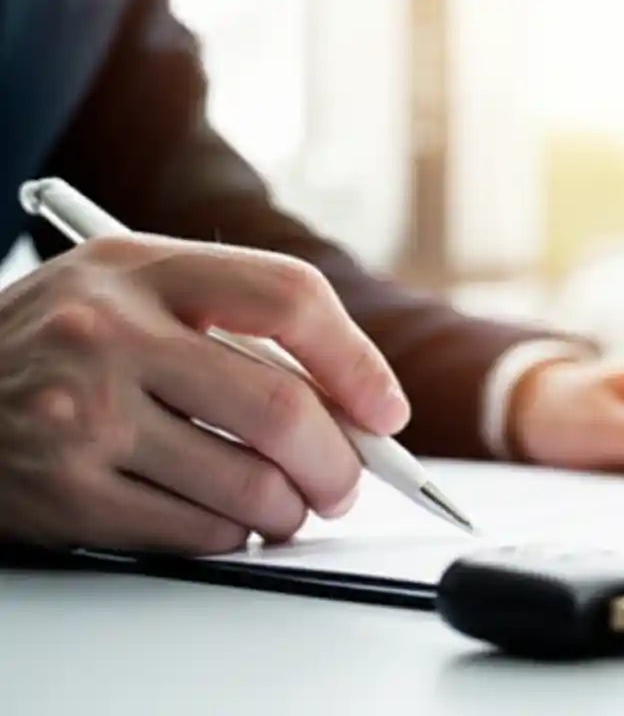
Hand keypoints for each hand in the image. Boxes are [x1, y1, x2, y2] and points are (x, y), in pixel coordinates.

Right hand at [0, 235, 406, 553]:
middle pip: (283, 409)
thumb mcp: (129, 294)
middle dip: (340, 462)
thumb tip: (354, 404)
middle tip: (347, 480)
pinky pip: (200, 534)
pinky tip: (222, 520)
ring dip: (291, 510)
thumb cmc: (56, 346)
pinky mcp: (65, 495)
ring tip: (287, 504)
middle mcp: (109, 334)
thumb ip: (233, 326)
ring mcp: (83, 417)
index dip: (357, 358)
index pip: (287, 295)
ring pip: (251, 486)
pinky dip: (234, 537)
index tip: (385, 408)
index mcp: (139, 267)